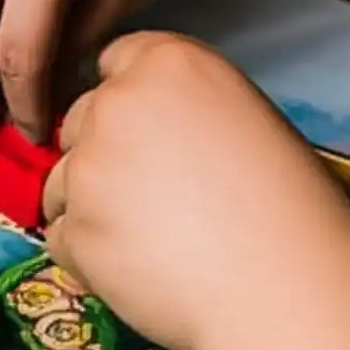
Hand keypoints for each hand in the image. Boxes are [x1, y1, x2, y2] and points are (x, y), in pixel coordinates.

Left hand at [41, 33, 349, 349]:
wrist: (284, 288)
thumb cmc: (287, 212)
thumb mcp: (245, 120)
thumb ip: (181, 109)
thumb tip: (144, 132)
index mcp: (168, 64)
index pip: (115, 60)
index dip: (128, 101)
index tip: (144, 131)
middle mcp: (118, 103)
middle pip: (80, 120)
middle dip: (103, 155)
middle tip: (154, 196)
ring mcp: (88, 166)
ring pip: (61, 181)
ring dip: (91, 208)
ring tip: (156, 240)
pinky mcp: (75, 227)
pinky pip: (62, 237)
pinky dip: (89, 257)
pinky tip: (142, 269)